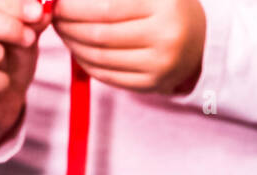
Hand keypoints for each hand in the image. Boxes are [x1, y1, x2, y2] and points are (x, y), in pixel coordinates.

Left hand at [52, 0, 205, 92]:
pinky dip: (87, 64)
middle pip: (100, 35)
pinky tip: (80, 51)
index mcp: (163, 6)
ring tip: (64, 33)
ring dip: (74, 45)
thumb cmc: (166, 6)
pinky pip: (110, 76)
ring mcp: (161, 65)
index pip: (104, 8)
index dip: (74, 7)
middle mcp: (165, 38)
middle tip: (55, 18)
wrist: (202, 40)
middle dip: (68, 27)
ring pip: (101, 58)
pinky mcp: (154, 84)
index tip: (57, 3)